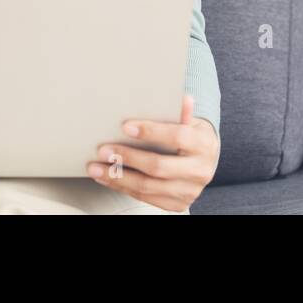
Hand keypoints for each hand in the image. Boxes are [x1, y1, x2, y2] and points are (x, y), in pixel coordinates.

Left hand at [87, 94, 219, 211]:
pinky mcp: (178, 204)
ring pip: (148, 187)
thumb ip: (182, 114)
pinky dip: (123, 188)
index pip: (177, 137)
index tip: (126, 126)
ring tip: (96, 168)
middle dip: (127, 158)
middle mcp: (199, 171)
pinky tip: (108, 179)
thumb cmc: (193, 138)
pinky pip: (146, 198)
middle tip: (104, 150)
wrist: (205, 163)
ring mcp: (189, 191)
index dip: (151, 131)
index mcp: (204, 145)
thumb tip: (181, 98)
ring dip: (118, 177)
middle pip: (158, 166)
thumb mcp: (192, 122)